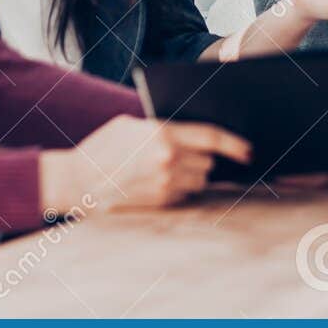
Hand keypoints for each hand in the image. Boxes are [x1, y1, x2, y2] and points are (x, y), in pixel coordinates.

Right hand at [40, 116, 251, 214]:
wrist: (78, 181)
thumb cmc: (102, 147)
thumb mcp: (130, 124)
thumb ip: (161, 126)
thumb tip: (190, 132)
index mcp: (162, 134)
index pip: (211, 137)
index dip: (234, 144)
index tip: (248, 150)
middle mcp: (168, 160)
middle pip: (208, 162)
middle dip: (205, 159)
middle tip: (190, 155)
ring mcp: (165, 184)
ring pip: (199, 181)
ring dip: (194, 175)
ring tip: (171, 168)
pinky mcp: (160, 202)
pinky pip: (184, 194)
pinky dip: (180, 188)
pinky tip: (162, 181)